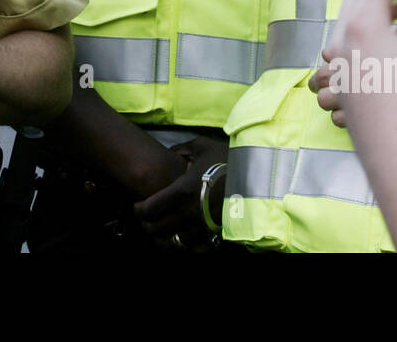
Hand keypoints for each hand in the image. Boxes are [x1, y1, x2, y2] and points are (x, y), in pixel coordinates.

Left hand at [133, 136, 227, 250]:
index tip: (137, 206)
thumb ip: (183, 150)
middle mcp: (188, 214)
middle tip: (147, 220)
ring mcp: (202, 228)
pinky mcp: (216, 236)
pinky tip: (184, 239)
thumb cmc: (229, 160)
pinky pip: (195, 250)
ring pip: (173, 244)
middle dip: (148, 225)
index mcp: (180, 192)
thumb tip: (171, 152)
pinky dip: (187, 246)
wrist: (259, 178)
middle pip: (157, 229)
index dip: (138, 210)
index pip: (148, 209)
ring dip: (164, 239)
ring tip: (162, 233)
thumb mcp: (203, 147)